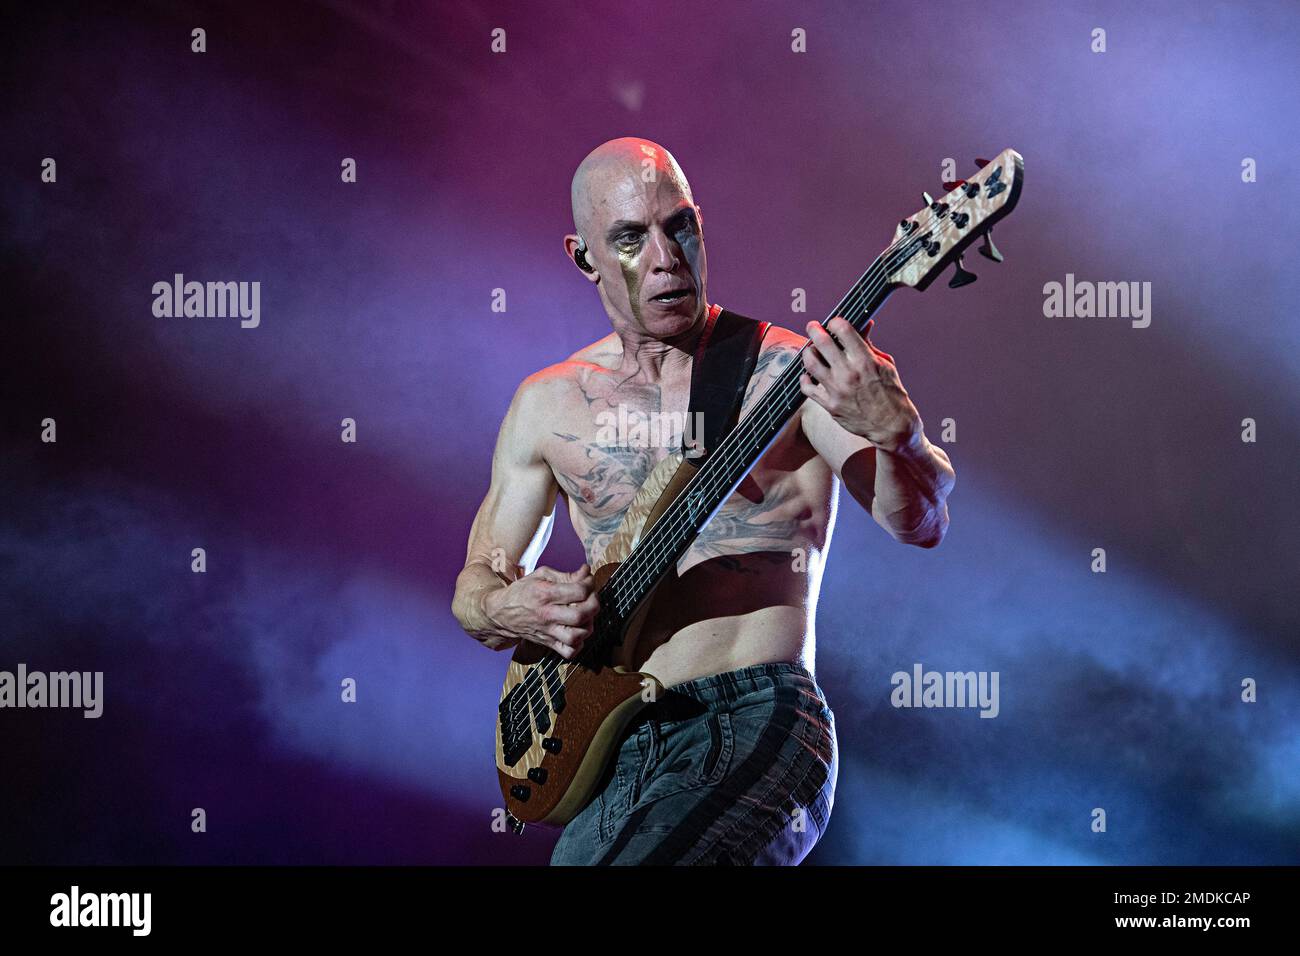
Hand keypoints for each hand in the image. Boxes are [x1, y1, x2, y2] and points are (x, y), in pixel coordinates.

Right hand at [482, 564, 598, 659]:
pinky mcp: (548, 643)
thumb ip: (565, 575)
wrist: (501, 613)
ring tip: (586, 616)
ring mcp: (547, 631)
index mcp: (545, 594)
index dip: (589, 584)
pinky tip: (578, 631)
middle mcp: (547, 614)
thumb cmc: (522, 592)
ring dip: (588, 625)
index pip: (578, 591)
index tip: (587, 581)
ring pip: (577, 636)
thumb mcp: (541, 575)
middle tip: (591, 598)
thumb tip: (586, 573)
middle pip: (581, 614)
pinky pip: (569, 652)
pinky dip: (579, 645)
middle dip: (593, 604)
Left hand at [799, 317, 922, 452]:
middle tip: (813, 326)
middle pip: (822, 342)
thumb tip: (863, 325)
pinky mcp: (830, 406)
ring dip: (808, 352)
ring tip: (811, 350)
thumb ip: (869, 345)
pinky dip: (805, 379)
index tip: (833, 322)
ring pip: (810, 363)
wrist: (892, 425)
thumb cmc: (891, 393)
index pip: (843, 330)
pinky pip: (808, 388)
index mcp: (865, 360)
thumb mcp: (885, 364)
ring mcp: (837, 390)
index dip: (835, 322)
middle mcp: (849, 373)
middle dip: (814, 329)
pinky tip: (808, 375)